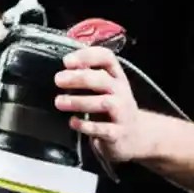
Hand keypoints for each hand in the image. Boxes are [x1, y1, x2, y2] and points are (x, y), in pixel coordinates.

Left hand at [54, 46, 152, 162]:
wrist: (135, 135)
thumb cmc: (113, 108)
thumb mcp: (106, 89)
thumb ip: (88, 76)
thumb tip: (65, 70)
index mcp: (117, 77)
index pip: (106, 58)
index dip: (87, 56)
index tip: (67, 61)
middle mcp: (121, 92)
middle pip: (102, 79)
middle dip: (78, 78)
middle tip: (58, 80)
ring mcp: (121, 113)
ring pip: (103, 103)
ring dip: (79, 101)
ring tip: (59, 101)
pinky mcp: (117, 133)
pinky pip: (102, 129)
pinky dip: (86, 126)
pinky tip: (73, 122)